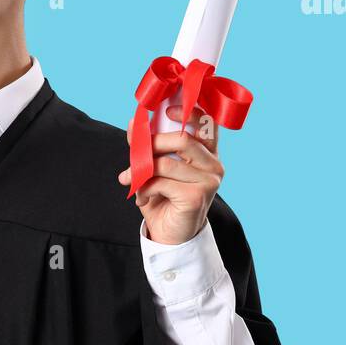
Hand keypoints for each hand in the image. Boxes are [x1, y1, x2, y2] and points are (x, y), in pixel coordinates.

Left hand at [118, 104, 223, 244]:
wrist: (170, 234)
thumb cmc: (164, 197)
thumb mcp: (153, 167)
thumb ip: (147, 144)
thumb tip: (134, 121)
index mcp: (207, 152)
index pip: (207, 124)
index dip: (189, 112)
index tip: (167, 110)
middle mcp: (213, 164)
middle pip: (183, 139)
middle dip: (153, 143)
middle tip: (135, 154)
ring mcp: (209, 181)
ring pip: (167, 163)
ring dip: (141, 171)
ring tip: (131, 180)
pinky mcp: (197, 196)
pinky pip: (161, 182)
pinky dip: (144, 188)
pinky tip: (141, 198)